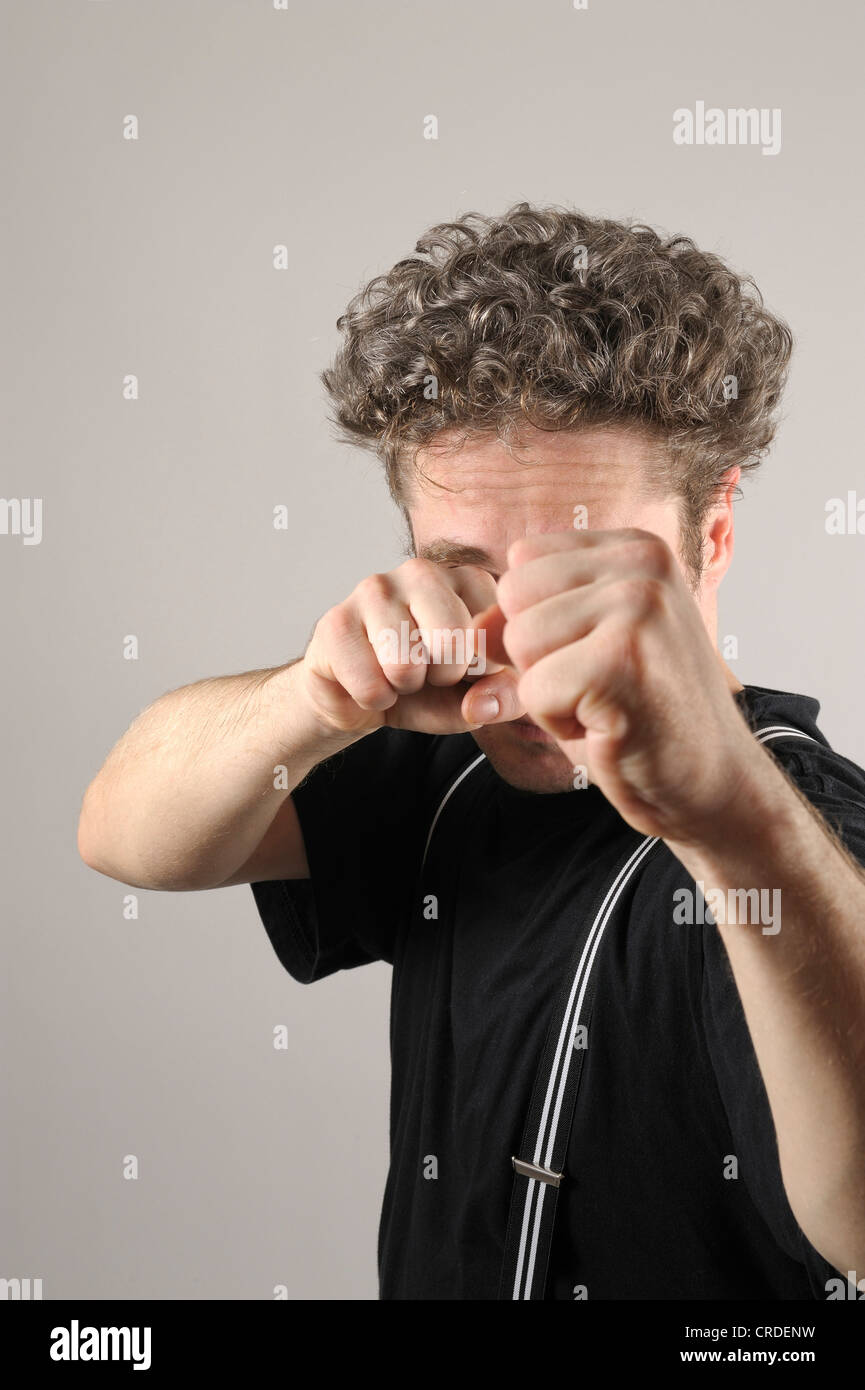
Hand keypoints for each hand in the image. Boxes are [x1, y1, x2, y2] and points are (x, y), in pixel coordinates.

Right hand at [297, 558, 525, 739]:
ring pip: (404, 665)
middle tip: (428, 671)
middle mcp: (423, 572)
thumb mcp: (480, 695)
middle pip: (451, 641)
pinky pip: (369, 685)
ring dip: (403, 688)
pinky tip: (369, 679)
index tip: (466, 667)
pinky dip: (373, 700)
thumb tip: (481, 704)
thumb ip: (503, 697)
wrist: (362, 695)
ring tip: (397, 674)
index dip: (482, 670)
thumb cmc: (428, 687)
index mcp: (469, 580)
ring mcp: (374, 589)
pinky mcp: (335, 620)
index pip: (495, 635)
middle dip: (442, 677)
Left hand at [490, 529, 755, 841]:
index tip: (591, 654)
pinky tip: (610, 727)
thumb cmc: (644, 715)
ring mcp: (637, 609)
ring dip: (548, 691)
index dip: (535, 621)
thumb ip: (522, 623)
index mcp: (636, 548)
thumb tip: (467, 633)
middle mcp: (642, 565)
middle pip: (514, 597)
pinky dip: (558, 722)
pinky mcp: (621, 662)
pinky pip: (533, 689)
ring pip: (519, 643)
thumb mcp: (582, 650)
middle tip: (600, 686)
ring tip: (606, 704)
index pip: (523, 561)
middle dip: (537, 656)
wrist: (711, 783)